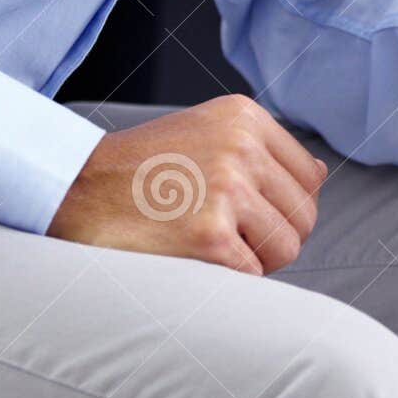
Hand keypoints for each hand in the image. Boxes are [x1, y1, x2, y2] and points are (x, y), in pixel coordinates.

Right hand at [47, 95, 327, 275]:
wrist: (77, 189)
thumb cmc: (143, 166)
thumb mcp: (207, 130)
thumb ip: (263, 148)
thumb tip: (319, 174)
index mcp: (245, 118)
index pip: (309, 176)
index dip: (288, 205)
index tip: (257, 214)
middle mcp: (242, 147)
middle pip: (304, 214)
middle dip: (276, 235)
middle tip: (235, 238)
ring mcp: (228, 190)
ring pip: (287, 246)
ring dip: (258, 260)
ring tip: (219, 249)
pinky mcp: (210, 235)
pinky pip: (254, 273)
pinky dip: (233, 279)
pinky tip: (201, 262)